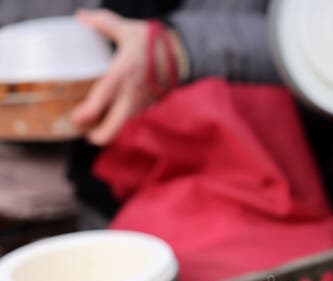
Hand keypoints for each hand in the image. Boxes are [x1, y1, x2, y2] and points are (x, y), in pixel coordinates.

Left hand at [71, 10, 152, 144]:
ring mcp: (141, 104)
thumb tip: (80, 17)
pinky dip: (119, 118)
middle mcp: (130, 95)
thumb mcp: (127, 30)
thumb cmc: (153, 42)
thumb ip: (102, 23)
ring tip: (95, 122)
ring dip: (107, 127)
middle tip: (86, 133)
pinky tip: (112, 111)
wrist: (183, 55)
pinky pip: (131, 117)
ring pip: (121, 125)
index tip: (75, 117)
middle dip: (97, 136)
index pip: (100, 102)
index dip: (85, 115)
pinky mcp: (149, 106)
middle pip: (112, 128)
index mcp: (121, 75)